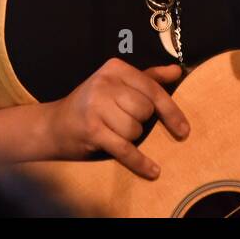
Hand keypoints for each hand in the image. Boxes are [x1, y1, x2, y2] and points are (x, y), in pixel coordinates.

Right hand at [44, 58, 189, 178]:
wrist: (55, 125)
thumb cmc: (93, 104)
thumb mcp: (118, 84)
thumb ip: (149, 77)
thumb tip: (178, 71)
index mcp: (115, 68)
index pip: (152, 89)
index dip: (171, 111)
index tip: (184, 129)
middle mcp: (104, 83)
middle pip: (145, 110)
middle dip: (141, 122)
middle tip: (123, 122)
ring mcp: (96, 106)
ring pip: (135, 130)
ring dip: (131, 137)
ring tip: (114, 132)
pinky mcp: (92, 130)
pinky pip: (125, 148)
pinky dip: (140, 162)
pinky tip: (152, 170)